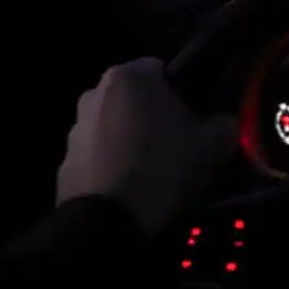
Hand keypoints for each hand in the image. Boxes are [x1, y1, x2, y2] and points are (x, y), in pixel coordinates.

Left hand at [56, 57, 237, 234]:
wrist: (109, 219)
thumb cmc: (161, 166)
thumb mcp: (210, 146)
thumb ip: (224, 125)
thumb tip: (224, 124)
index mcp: (129, 76)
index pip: (162, 69)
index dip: (181, 93)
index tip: (192, 119)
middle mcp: (95, 92)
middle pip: (135, 98)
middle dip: (152, 115)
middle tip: (175, 144)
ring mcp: (75, 127)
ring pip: (114, 126)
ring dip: (129, 139)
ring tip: (151, 171)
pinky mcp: (64, 160)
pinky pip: (97, 155)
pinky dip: (111, 165)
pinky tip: (128, 188)